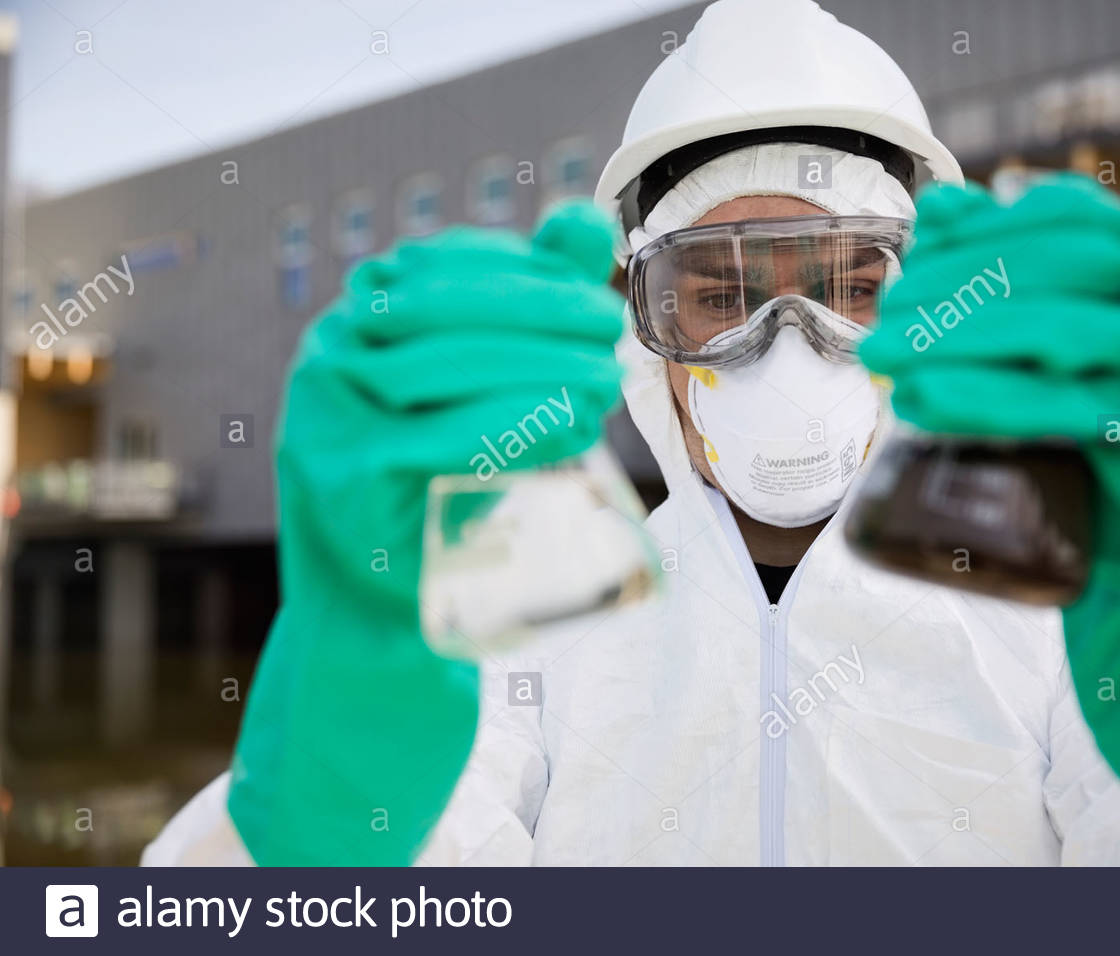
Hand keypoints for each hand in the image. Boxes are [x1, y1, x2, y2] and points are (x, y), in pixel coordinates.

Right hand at [227, 201, 625, 863]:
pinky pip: (435, 439)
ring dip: (535, 366)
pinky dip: (510, 426)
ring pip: (438, 368)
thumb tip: (586, 218)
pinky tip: (569, 426)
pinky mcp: (338, 479)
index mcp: (357, 318)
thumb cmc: (443, 484)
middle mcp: (326, 353)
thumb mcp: (486, 390)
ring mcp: (321, 415)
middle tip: (609, 332)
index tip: (593, 286)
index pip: (443, 264)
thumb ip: (529, 304)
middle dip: (538, 311)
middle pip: (440, 308)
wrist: (380, 603)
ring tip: (603, 382)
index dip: (524, 269)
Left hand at [860, 175, 1119, 835]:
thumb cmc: (1108, 420)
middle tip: (883, 313)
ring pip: (1056, 334)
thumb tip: (940, 202)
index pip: (1065, 216)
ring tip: (882, 356)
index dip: (982, 229)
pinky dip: (983, 401)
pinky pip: (1064, 412)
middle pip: (1056, 268)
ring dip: (956, 337)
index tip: (914, 248)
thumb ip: (1011, 269)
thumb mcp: (1065, 334)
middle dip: (957, 284)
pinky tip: (919, 400)